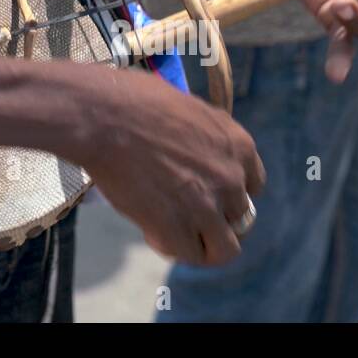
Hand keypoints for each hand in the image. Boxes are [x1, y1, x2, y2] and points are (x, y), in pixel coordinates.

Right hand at [69, 66, 264, 265]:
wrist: (105, 117)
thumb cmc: (136, 102)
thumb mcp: (190, 110)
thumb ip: (204, 139)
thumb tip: (195, 152)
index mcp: (239, 145)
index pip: (252, 186)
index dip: (229, 193)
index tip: (209, 193)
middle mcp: (231, 178)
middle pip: (240, 218)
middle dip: (214, 217)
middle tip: (184, 212)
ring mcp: (207, 206)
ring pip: (225, 249)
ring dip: (204, 244)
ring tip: (177, 234)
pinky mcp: (177, 228)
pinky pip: (190, 255)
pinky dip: (173, 248)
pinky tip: (152, 232)